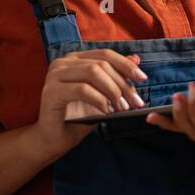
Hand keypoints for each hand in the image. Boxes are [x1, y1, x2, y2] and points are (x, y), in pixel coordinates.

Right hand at [35, 49, 149, 160]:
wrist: (54, 140)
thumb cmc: (77, 118)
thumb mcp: (102, 96)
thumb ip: (115, 77)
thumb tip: (136, 59)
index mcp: (74, 60)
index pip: (105, 54)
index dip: (126, 65)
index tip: (143, 78)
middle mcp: (62, 63)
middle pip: (101, 64)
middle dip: (122, 83)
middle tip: (135, 102)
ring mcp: (54, 75)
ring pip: (92, 73)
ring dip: (113, 91)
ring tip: (122, 108)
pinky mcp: (51, 91)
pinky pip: (82, 89)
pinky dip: (99, 100)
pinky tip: (107, 111)